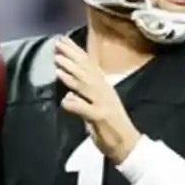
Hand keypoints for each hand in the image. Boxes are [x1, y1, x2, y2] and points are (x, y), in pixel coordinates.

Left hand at [54, 37, 140, 163]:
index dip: (76, 52)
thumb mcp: (97, 105)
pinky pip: (86, 109)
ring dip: (71, 74)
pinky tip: (65, 100)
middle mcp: (105, 91)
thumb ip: (85, 96)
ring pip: (86, 85)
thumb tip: (70, 91)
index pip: (89, 65)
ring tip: (58, 63)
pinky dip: (75, 104)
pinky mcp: (101, 118)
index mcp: (104, 87)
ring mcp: (104, 104)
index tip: (62, 40)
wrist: (127, 144)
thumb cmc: (110, 125)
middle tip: (57, 45)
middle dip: (71, 57)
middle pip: (86, 71)